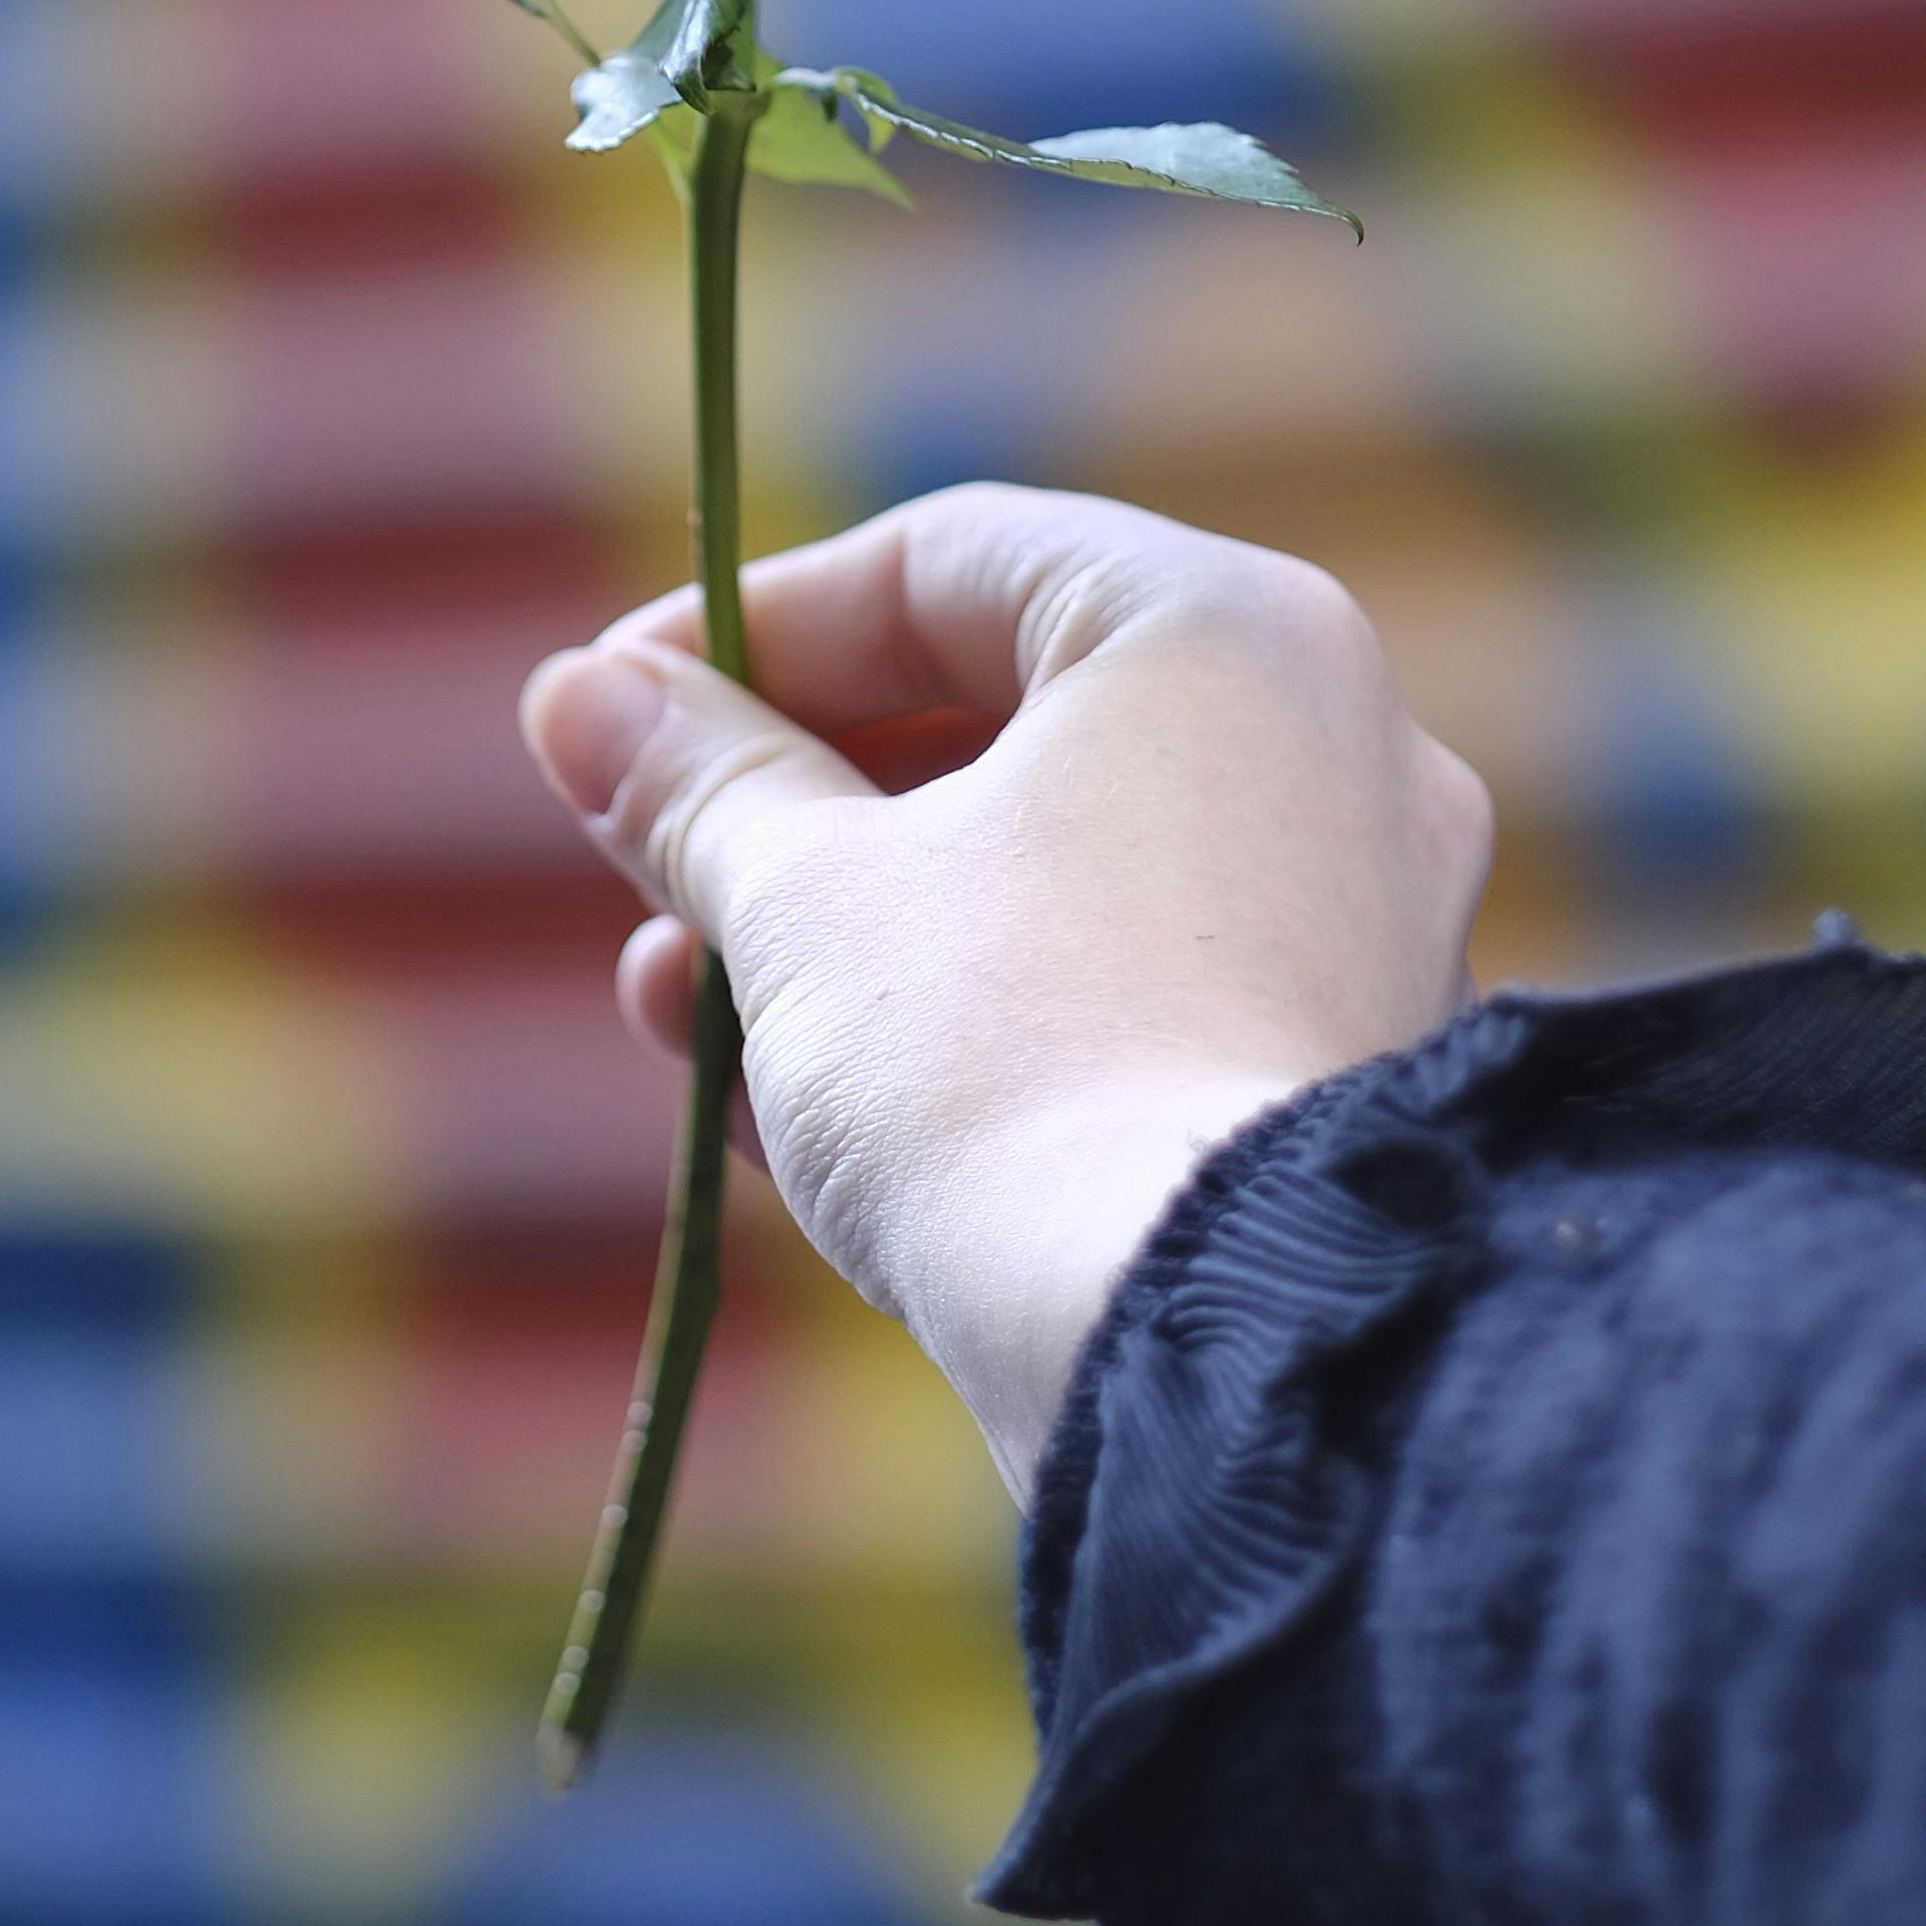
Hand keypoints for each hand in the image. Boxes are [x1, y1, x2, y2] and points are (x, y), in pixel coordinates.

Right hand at [519, 482, 1492, 1496]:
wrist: (1203, 1366)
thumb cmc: (1001, 1067)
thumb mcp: (807, 901)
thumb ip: (695, 782)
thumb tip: (580, 699)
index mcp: (1227, 631)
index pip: (950, 560)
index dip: (754, 625)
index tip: (608, 705)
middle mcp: (1330, 744)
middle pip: (1004, 713)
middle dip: (791, 793)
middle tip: (637, 856)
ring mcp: (1345, 919)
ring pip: (1050, 871)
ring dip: (846, 920)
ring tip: (667, 997)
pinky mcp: (1318, 1077)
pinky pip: (1112, 994)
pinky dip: (957, 1021)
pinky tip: (774, 1104)